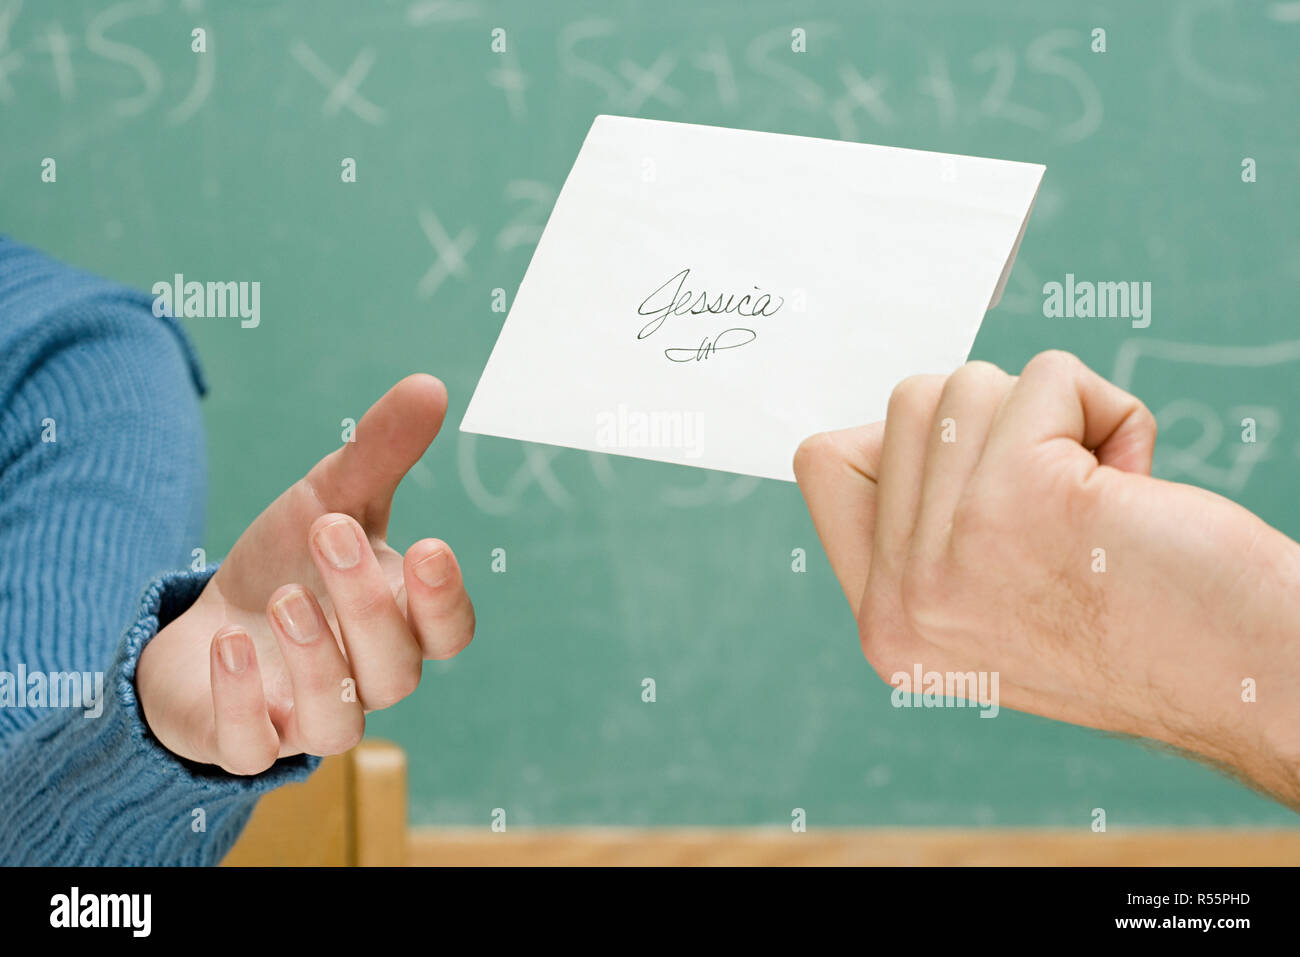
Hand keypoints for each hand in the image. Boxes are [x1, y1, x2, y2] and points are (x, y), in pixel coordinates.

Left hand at [138, 374, 473, 773]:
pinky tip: (228, 643)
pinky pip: (256, 746)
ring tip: (288, 597)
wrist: (206, 625)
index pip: (448, 632)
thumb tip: (429, 385)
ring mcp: (305, 716)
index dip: (444, 600)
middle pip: (396, 669)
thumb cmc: (290, 563)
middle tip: (331, 529)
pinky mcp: (244, 741)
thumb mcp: (329, 498)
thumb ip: (380, 454)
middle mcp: (365, 678)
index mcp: (398, 623)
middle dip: (368, 605)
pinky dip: (245, 700)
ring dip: (319, 661)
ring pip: (339, 721)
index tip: (428, 546)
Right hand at [794, 351, 1299, 805]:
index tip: (984, 478)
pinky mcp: (1014, 499)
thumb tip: (914, 413)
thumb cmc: (1145, 628)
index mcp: (886, 627)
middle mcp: (900, 601)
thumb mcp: (992, 600)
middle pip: (904, 405)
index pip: (823, 464)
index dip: (904, 441)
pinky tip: (1134, 487)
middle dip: (997, 424)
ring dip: (1052, 416)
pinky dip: (1107, 410)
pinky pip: (1046, 378)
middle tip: (1061, 501)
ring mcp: (947, 553)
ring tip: (1099, 496)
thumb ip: (926, 524)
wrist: (1253, 682)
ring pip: (965, 384)